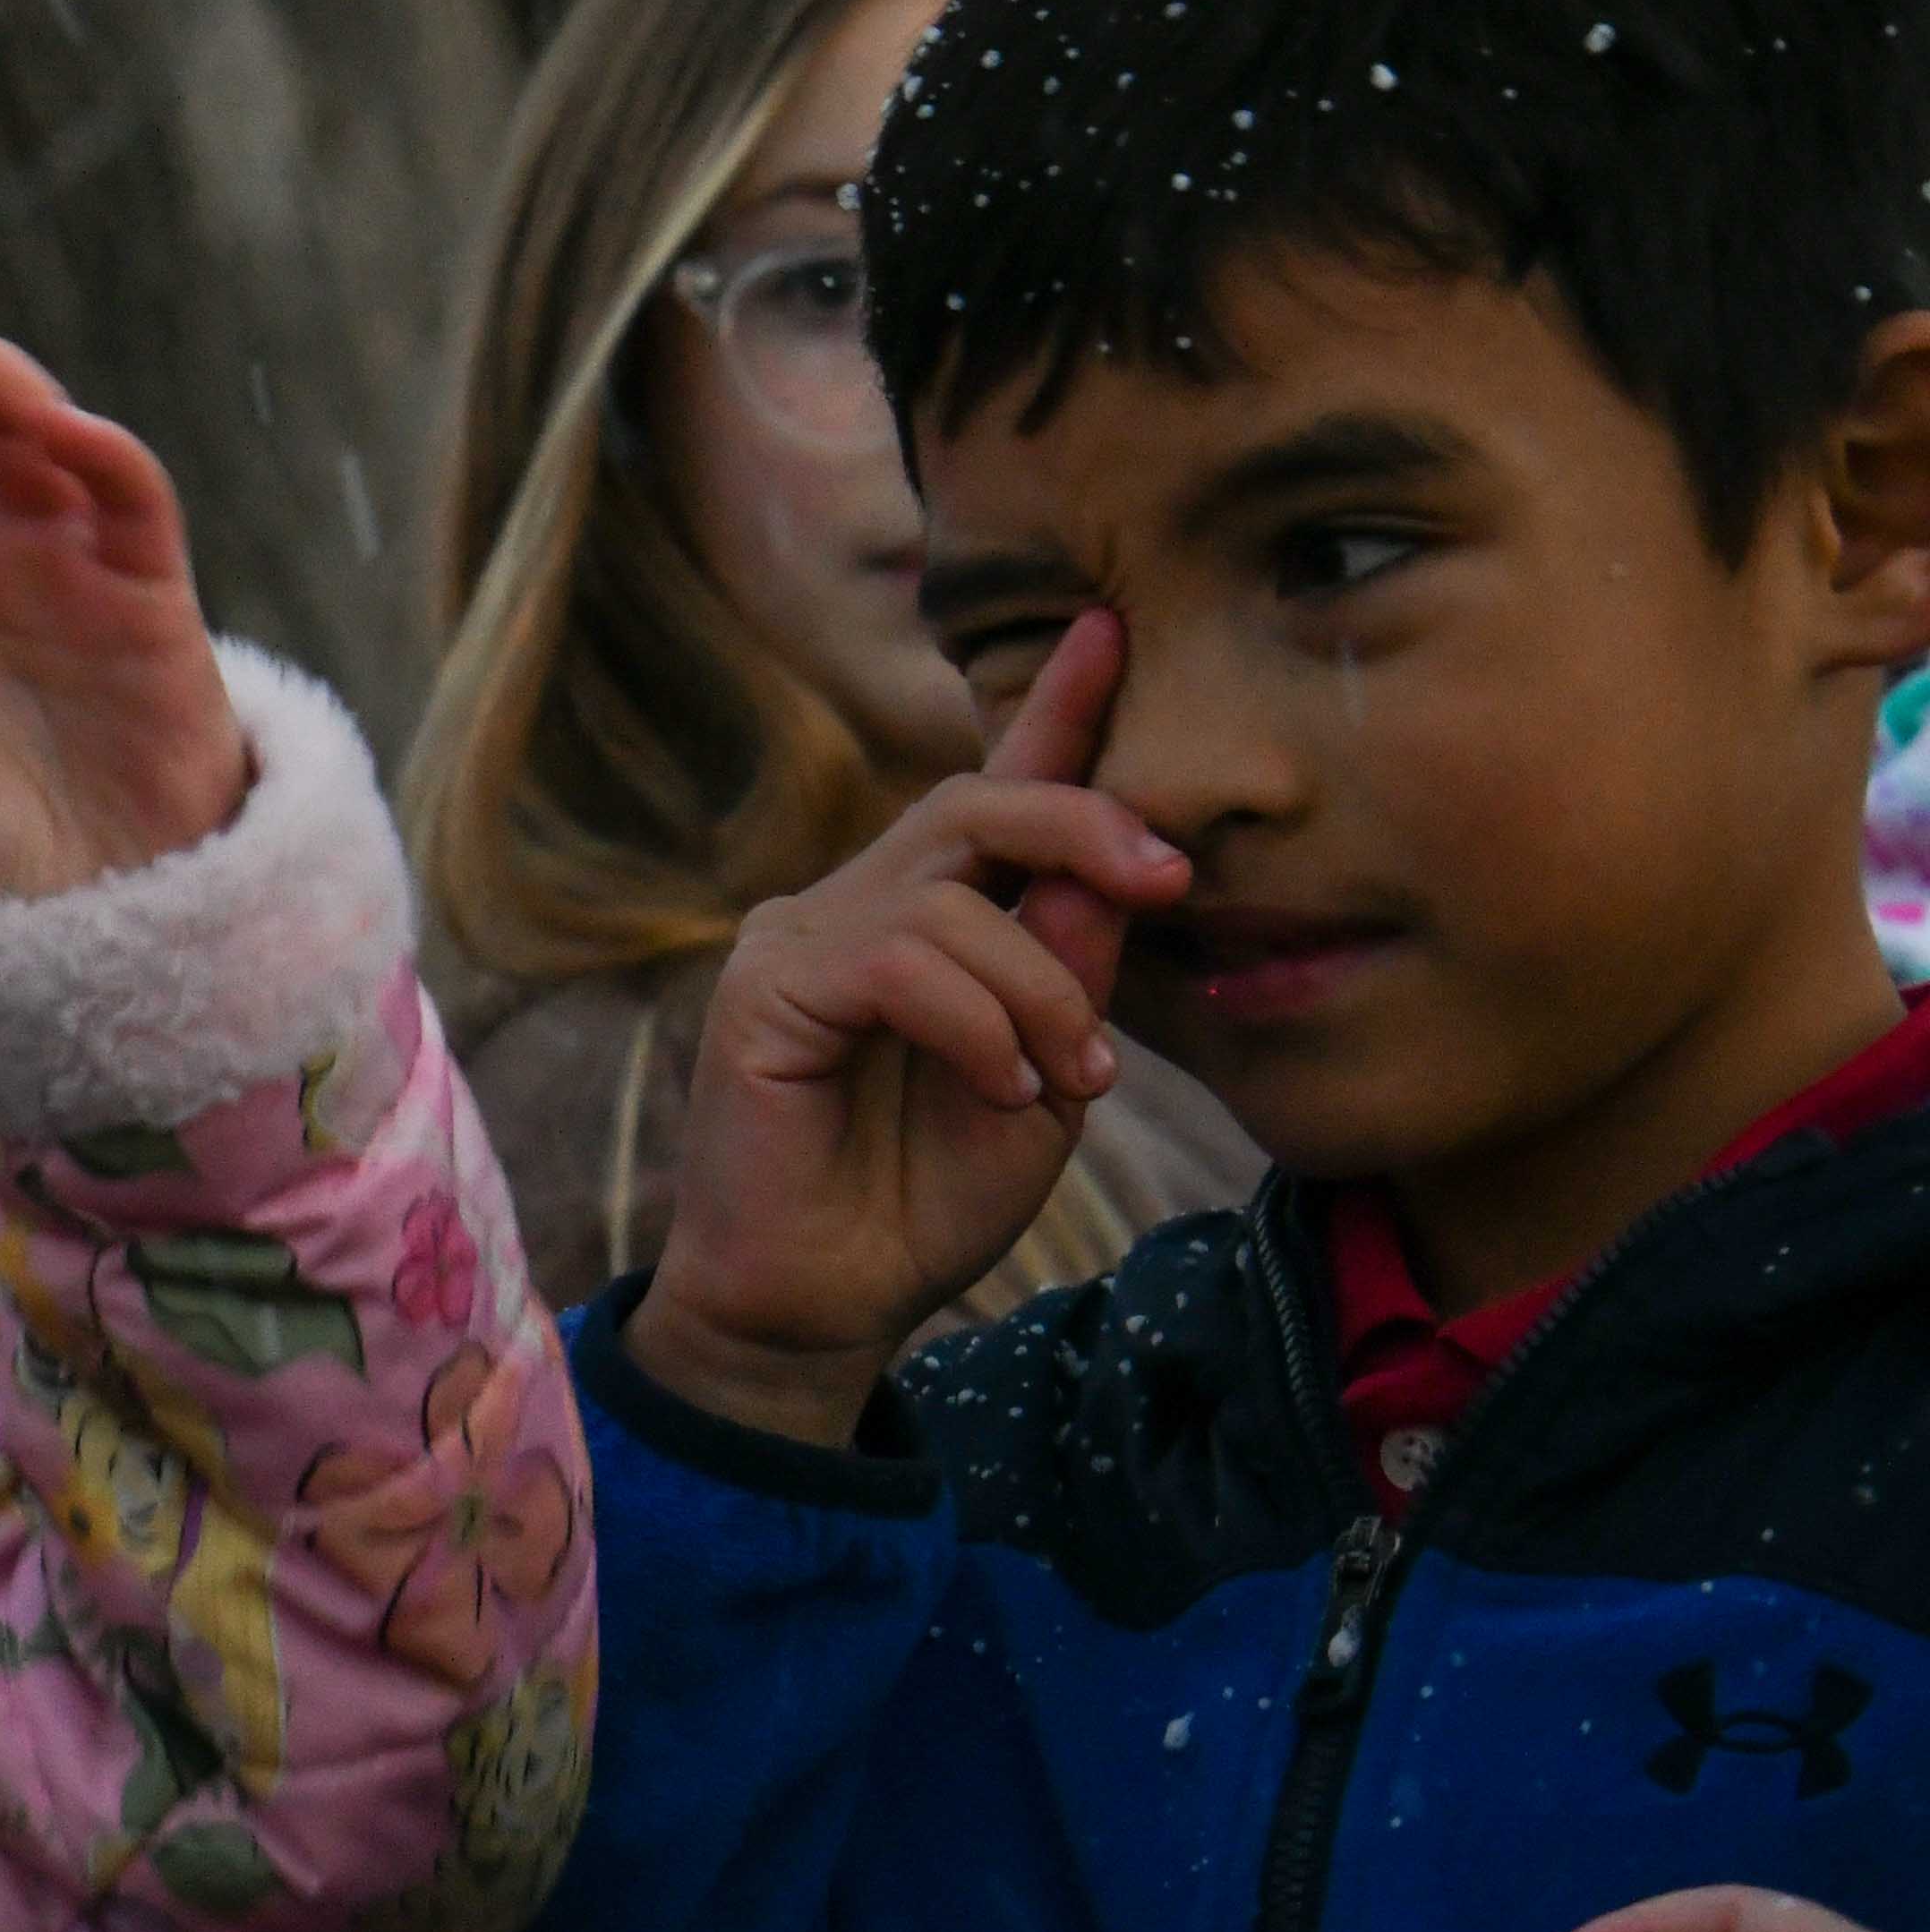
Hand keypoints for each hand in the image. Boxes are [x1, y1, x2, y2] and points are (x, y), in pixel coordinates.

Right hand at [631, 615, 1182, 1446]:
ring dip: (1043, 986)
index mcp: (927, 921)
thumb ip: (1071, 966)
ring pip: (955, 894)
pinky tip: (1000, 1088)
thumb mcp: (1047, 1072)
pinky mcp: (765, 990)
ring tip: (1069, 1077)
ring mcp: (797, 940)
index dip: (1056, 709)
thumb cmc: (926, 1198)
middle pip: (977, 803)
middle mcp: (852, 907)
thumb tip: (1117, 867)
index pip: (996, 793)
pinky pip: (903, 961)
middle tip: (1166, 878)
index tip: (1114, 627)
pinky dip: (978, 1023)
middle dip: (1087, 824)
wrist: (826, 1304)